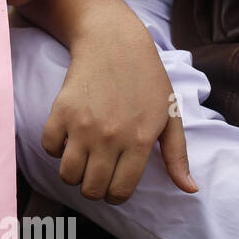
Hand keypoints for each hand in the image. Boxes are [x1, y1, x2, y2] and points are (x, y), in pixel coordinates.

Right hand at [41, 14, 199, 203]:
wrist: (114, 42)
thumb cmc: (146, 79)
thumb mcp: (170, 115)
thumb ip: (177, 155)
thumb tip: (189, 189)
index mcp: (140, 141)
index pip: (120, 191)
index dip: (115, 196)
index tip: (113, 188)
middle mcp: (110, 137)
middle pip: (91, 189)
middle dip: (94, 189)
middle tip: (97, 176)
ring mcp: (82, 125)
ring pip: (67, 174)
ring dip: (73, 173)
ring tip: (82, 160)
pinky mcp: (60, 112)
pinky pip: (49, 147)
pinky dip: (56, 148)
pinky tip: (68, 138)